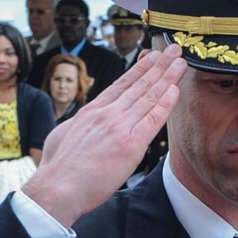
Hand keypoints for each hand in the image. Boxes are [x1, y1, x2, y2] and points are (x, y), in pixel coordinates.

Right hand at [22, 45, 185, 228]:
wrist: (57, 188)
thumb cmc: (58, 169)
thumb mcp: (64, 136)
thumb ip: (78, 126)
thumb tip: (82, 123)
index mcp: (92, 112)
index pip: (121, 85)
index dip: (139, 69)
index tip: (151, 57)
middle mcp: (107, 114)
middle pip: (139, 85)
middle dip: (159, 65)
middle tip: (173, 49)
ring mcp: (119, 127)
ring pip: (149, 96)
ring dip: (167, 77)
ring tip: (180, 61)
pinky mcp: (131, 144)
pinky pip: (153, 118)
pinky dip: (166, 102)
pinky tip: (176, 89)